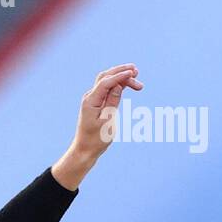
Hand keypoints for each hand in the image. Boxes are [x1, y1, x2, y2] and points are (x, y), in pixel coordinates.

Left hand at [54, 64, 143, 186]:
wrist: (85, 151)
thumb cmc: (96, 140)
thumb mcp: (107, 121)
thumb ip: (112, 102)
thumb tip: (118, 85)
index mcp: (90, 101)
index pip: (106, 82)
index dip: (120, 76)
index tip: (133, 73)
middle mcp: (90, 97)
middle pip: (106, 77)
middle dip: (121, 72)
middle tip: (136, 71)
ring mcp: (92, 99)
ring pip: (107, 81)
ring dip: (120, 77)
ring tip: (136, 76)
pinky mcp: (96, 103)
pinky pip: (107, 89)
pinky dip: (117, 85)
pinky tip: (128, 84)